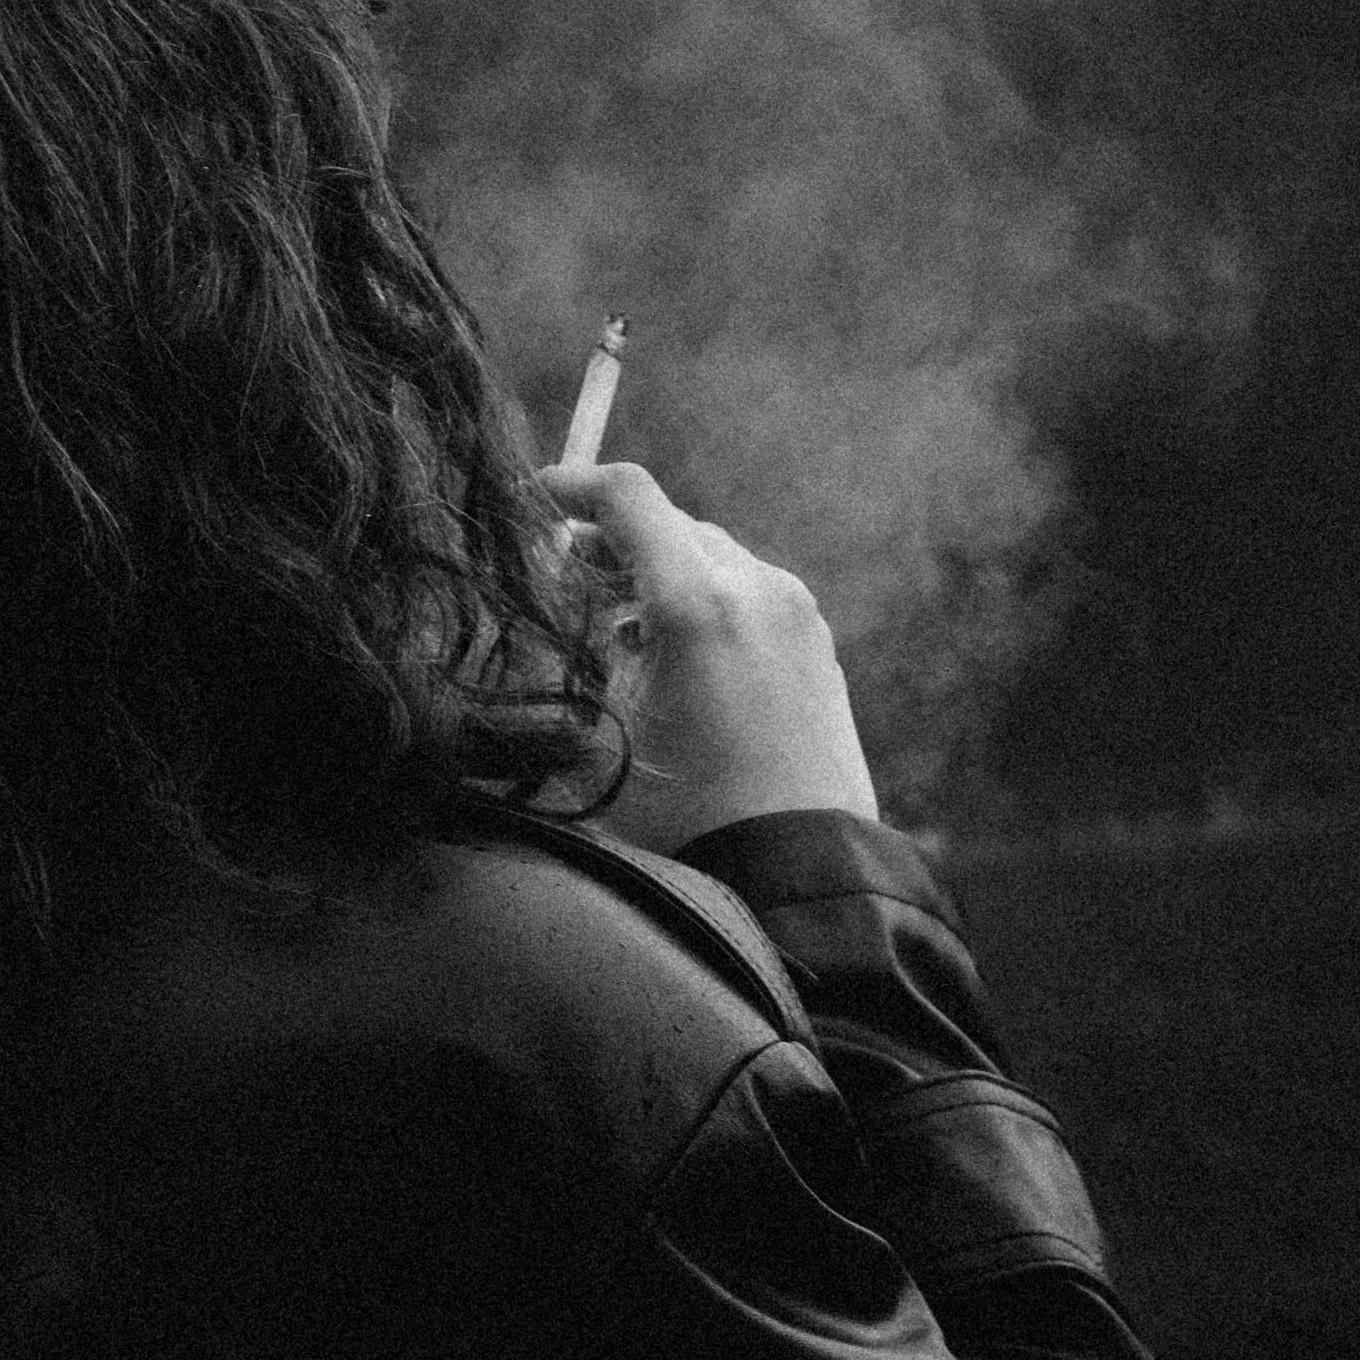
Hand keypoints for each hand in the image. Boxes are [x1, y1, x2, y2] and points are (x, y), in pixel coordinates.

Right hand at [530, 454, 879, 842]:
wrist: (799, 873)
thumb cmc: (690, 815)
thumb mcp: (606, 734)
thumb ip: (580, 654)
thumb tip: (568, 608)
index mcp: (699, 600)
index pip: (631, 497)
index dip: (575, 486)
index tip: (539, 497)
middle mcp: (758, 589)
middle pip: (673, 525)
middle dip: (616, 539)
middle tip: (566, 571)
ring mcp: (798, 615)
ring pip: (714, 558)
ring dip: (662, 572)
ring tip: (621, 625)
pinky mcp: (820, 647)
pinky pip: (752, 595)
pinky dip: (707, 601)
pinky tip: (681, 655)